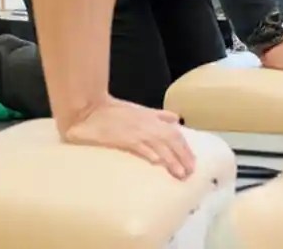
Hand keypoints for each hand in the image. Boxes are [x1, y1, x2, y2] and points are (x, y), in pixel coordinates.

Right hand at [62, 97, 194, 178]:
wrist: (90, 109)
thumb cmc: (114, 111)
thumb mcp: (141, 110)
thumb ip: (159, 115)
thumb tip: (176, 119)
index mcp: (153, 118)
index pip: (176, 133)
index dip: (185, 147)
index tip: (192, 161)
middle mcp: (148, 124)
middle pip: (172, 140)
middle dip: (183, 156)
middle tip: (190, 172)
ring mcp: (137, 131)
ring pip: (160, 146)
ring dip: (171, 160)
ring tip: (180, 173)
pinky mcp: (124, 138)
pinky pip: (140, 146)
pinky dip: (150, 153)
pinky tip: (157, 163)